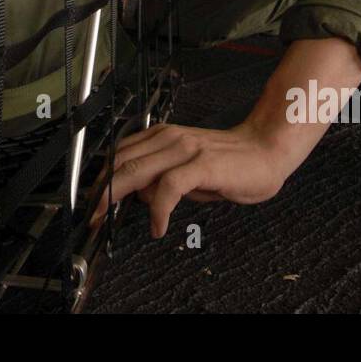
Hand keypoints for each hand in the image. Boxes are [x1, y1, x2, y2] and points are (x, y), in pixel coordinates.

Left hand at [89, 121, 286, 237]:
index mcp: (163, 136)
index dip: (102, 178)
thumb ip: (162, 177)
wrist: (267, 149)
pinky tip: (158, 225)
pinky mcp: (202, 164)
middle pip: (122, 162)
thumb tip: (139, 193)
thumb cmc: (230, 161)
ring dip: (118, 198)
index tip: (93, 201)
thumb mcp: (187, 167)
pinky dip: (158, 208)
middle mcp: (170, 138)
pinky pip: (169, 187)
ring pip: (138, 171)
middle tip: (93, 215)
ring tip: (112, 219)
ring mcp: (185, 150)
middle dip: (101, 191)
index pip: (121, 154)